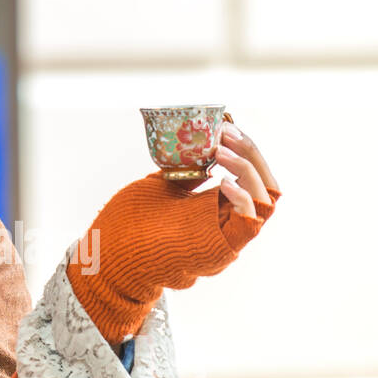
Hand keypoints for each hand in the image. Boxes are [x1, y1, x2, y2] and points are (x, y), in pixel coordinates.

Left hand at [68, 119, 281, 343]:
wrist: (111, 251)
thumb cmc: (131, 222)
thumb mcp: (164, 188)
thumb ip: (186, 173)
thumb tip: (198, 150)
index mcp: (217, 206)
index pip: (251, 176)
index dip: (246, 150)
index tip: (226, 126)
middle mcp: (228, 221)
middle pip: (266, 185)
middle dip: (252, 153)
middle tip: (228, 132)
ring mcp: (228, 236)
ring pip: (266, 201)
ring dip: (248, 169)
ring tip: (220, 150)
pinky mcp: (221, 248)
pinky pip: (249, 223)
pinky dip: (243, 198)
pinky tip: (224, 181)